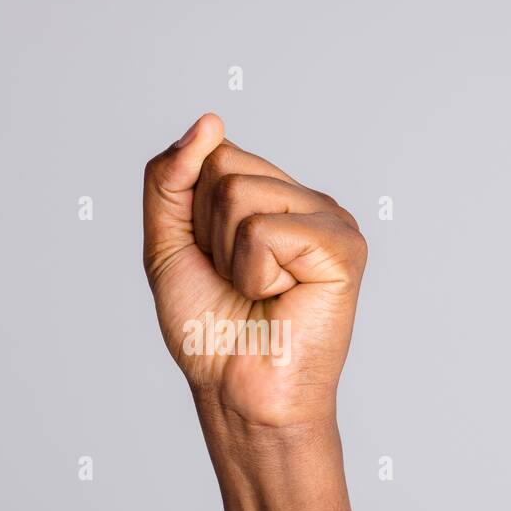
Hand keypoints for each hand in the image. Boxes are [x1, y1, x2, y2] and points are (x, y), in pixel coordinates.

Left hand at [142, 114, 366, 428]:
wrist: (236, 390)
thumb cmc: (208, 329)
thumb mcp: (167, 243)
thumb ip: (170, 178)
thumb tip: (209, 121)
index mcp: (273, 195)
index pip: (215, 155)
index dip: (193, 214)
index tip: (214, 261)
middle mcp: (306, 200)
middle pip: (225, 168)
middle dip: (209, 233)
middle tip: (237, 282)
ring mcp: (330, 220)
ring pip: (241, 195)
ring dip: (231, 257)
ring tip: (259, 292)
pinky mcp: (343, 247)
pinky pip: (265, 231)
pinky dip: (255, 273)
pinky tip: (281, 297)